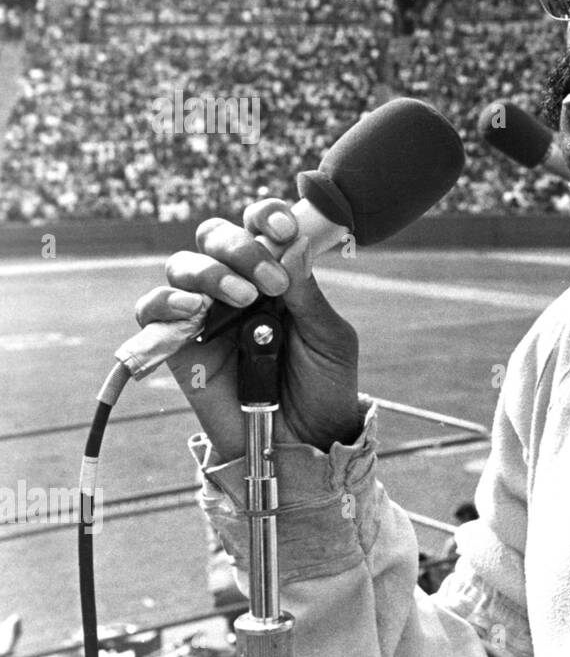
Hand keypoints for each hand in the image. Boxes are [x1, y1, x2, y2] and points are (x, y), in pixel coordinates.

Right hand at [134, 199, 361, 461]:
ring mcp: (205, 313)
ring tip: (242, 298)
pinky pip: (152, 309)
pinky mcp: (178, 345)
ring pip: (183, 265)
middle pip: (215, 237)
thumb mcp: (329, 338)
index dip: (265, 216)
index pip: (260, 226)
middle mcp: (238, 285)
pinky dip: (165, 301)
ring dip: (209, 271)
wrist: (305, 441)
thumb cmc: (324, 384)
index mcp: (278, 274)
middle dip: (239, 247)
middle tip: (269, 282)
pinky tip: (192, 307)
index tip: (281, 228)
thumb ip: (307, 294)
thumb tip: (290, 244)